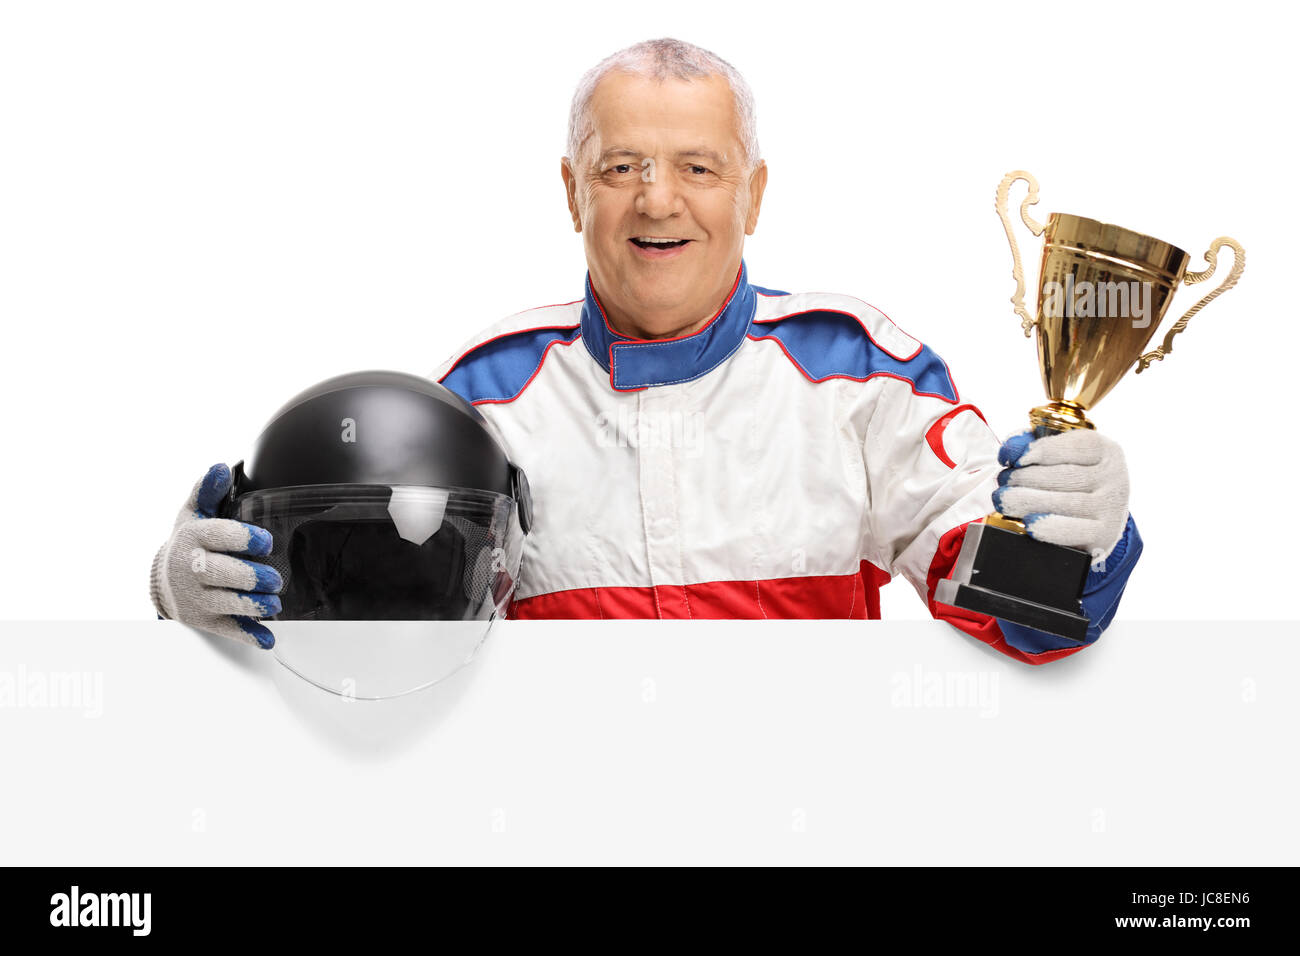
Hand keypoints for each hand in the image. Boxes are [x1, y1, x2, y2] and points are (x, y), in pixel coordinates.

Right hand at [149, 463, 280, 647]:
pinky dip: (250, 635)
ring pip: (228, 603)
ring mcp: (196, 597)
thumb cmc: (188, 543)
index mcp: (192, 538)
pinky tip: (268, 638)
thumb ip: (208, 491)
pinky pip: (228, 629)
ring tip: (273, 602)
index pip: (218, 536)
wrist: (163, 580)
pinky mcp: (203, 620)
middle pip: (223, 574)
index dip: (245, 539)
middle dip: (254, 577)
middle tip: (274, 578)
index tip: (266, 542)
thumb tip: (221, 468)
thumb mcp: (193, 514)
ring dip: (255, 605)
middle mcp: (190, 568)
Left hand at [992, 428, 1129, 566]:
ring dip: (1026, 501)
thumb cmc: (1069, 480)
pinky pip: (1073, 531)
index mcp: (1104, 450)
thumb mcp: (1058, 456)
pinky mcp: (1104, 535)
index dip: (1039, 451)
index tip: (1012, 458)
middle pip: (1064, 476)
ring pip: (1064, 503)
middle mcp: (1114, 476)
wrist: (1095, 518)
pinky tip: (1029, 524)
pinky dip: (1048, 527)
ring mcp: (1111, 507)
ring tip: (1003, 500)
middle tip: (1002, 481)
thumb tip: (1012, 448)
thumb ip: (1032, 443)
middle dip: (1024, 478)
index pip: (1074, 446)